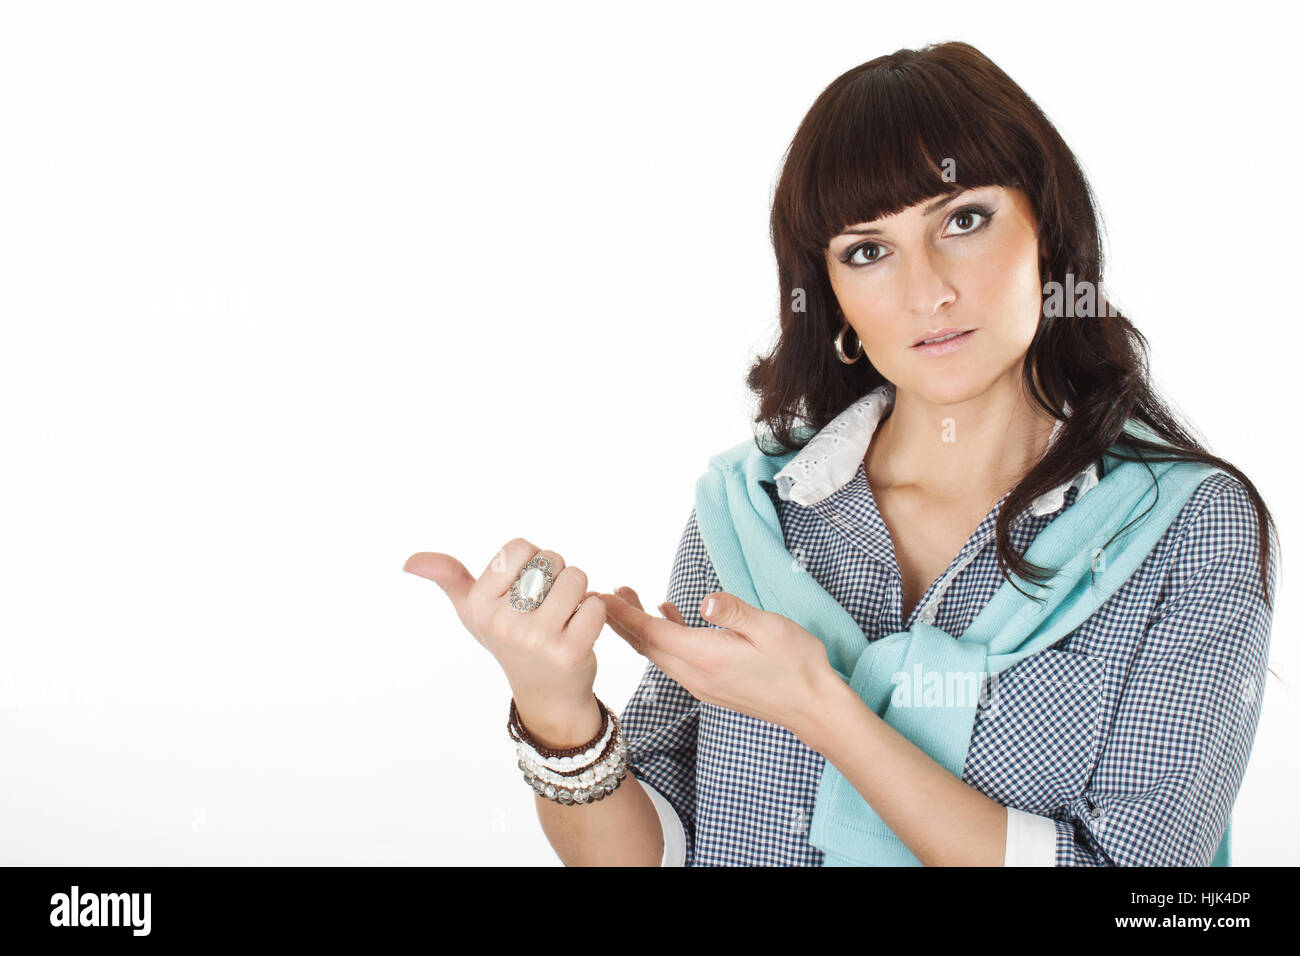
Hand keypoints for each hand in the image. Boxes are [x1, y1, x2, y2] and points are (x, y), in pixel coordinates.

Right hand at [403, 538, 606, 728]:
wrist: (546, 695)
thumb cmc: (509, 641)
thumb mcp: (473, 611)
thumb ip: (448, 578)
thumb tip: (408, 561)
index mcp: (477, 605)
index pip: (520, 547)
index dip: (532, 561)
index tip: (525, 589)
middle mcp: (502, 622)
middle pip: (550, 559)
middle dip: (557, 575)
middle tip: (548, 607)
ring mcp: (535, 639)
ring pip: (576, 578)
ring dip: (579, 592)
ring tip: (566, 615)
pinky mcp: (569, 652)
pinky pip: (594, 605)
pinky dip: (595, 612)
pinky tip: (580, 631)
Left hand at [598, 586, 835, 743]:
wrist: (814, 707)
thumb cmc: (797, 664)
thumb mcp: (771, 629)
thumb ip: (735, 612)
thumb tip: (706, 600)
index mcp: (705, 657)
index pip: (652, 633)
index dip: (624, 613)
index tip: (601, 595)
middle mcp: (696, 675)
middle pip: (646, 645)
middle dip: (622, 619)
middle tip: (604, 592)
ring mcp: (702, 684)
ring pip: (659, 653)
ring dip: (641, 628)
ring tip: (630, 598)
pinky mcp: (711, 687)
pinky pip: (675, 660)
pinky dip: (663, 637)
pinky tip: (669, 615)